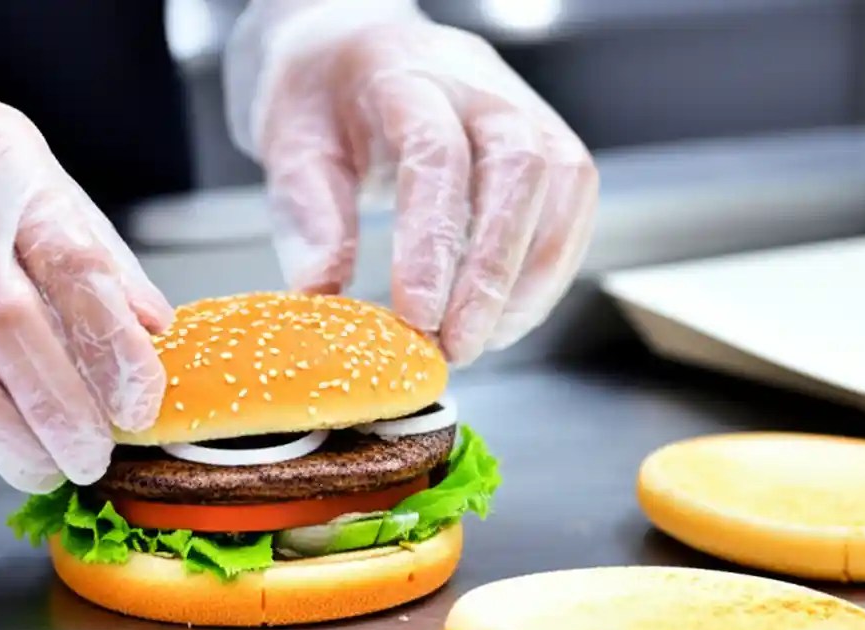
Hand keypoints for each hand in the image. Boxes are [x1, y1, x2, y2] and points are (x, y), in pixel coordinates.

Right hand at [0, 0, 171, 490]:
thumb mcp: (42, 182)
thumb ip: (99, 258)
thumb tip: (153, 333)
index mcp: (13, 172)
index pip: (75, 266)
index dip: (112, 347)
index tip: (138, 404)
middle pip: (4, 321)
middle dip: (56, 408)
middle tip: (89, 456)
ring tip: (38, 465)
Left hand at [225, 0, 598, 364]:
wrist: (352, 49)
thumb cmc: (321, 100)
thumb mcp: (290, 149)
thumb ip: (310, 219)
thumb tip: (322, 296)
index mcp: (402, 76)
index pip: (435, 156)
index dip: (433, 243)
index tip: (418, 317)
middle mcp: (477, 83)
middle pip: (518, 169)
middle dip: (495, 272)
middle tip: (458, 345)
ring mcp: (522, 104)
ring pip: (565, 183)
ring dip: (531, 277)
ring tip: (484, 338)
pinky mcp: (547, 137)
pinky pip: (573, 201)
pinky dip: (548, 268)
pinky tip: (508, 314)